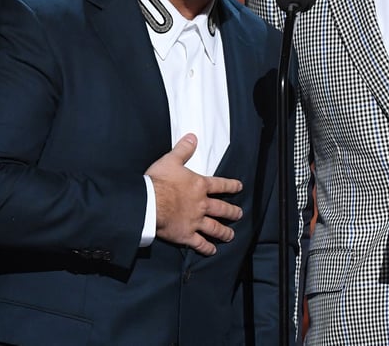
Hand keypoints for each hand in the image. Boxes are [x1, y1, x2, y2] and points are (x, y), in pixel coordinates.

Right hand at [147, 133, 243, 255]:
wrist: (149, 203)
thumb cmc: (159, 181)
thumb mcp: (171, 160)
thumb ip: (183, 149)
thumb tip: (192, 137)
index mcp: (199, 186)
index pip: (220, 185)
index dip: (231, 186)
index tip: (239, 188)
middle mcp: (201, 204)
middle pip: (222, 209)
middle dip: (232, 212)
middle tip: (239, 215)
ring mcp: (195, 221)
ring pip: (215, 228)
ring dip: (224, 232)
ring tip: (230, 236)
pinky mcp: (186, 235)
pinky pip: (200, 243)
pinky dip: (207, 248)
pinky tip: (212, 251)